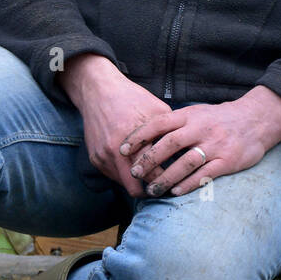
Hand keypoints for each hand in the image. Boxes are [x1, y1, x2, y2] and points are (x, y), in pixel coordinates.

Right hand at [57, 54, 171, 192]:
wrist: (99, 91)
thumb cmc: (132, 98)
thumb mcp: (157, 110)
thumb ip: (170, 131)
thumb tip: (186, 150)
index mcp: (135, 138)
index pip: (154, 172)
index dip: (167, 179)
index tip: (175, 180)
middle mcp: (116, 150)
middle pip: (136, 187)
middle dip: (150, 188)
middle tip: (163, 186)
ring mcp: (103, 156)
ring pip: (124, 185)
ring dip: (136, 182)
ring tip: (150, 177)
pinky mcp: (94, 158)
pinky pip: (113, 176)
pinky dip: (125, 174)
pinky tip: (135, 166)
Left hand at [120, 87, 280, 197]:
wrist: (256, 120)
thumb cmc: (220, 119)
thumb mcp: (197, 113)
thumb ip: (175, 124)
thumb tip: (146, 136)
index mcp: (190, 115)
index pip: (159, 123)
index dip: (139, 136)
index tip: (122, 149)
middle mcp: (201, 129)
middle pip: (170, 143)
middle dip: (149, 159)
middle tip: (134, 173)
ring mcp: (215, 145)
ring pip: (186, 162)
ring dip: (167, 178)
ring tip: (153, 190)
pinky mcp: (228, 160)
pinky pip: (205, 174)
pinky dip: (189, 184)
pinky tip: (176, 192)